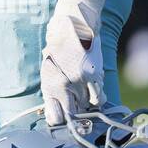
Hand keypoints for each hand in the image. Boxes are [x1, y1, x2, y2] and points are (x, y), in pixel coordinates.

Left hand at [41, 3, 105, 126]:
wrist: (72, 27)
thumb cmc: (56, 51)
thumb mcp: (47, 72)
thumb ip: (51, 95)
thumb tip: (54, 116)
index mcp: (52, 85)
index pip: (58, 116)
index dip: (60, 120)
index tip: (61, 118)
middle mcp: (67, 85)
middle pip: (75, 113)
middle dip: (74, 113)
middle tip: (73, 105)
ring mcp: (83, 81)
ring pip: (88, 105)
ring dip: (86, 103)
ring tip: (81, 93)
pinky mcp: (95, 75)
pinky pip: (99, 97)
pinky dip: (97, 97)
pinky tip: (91, 89)